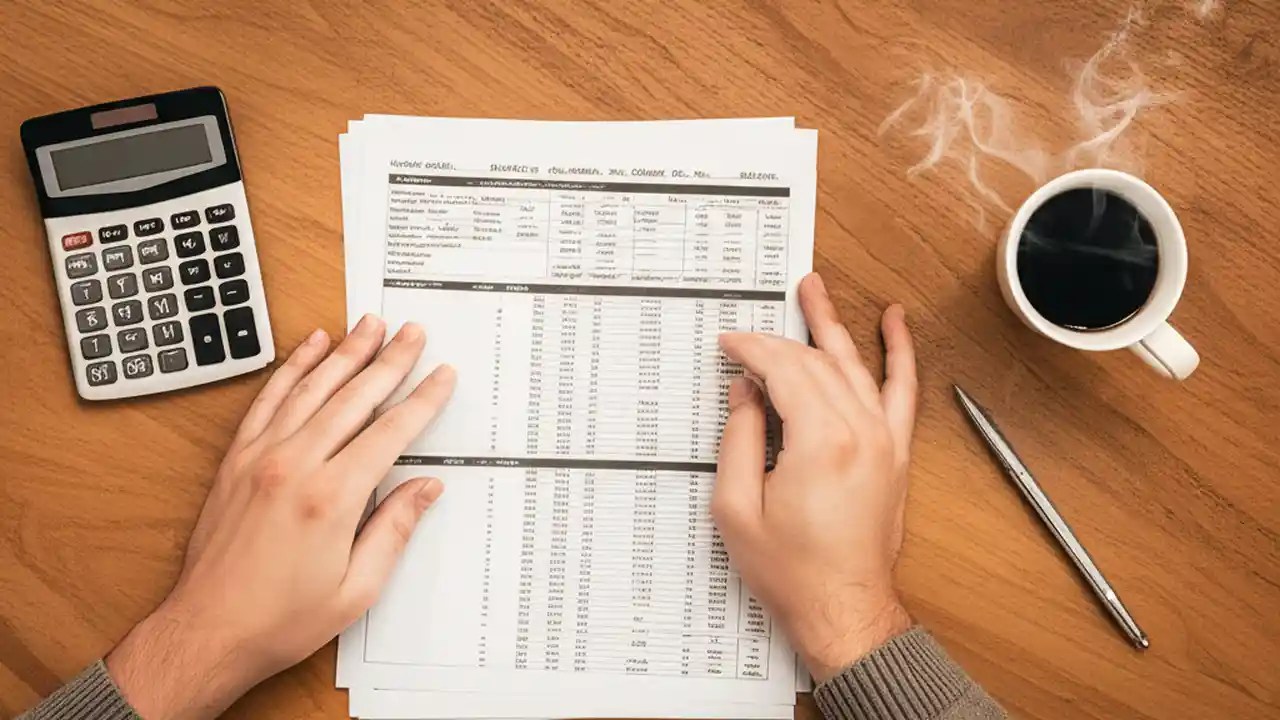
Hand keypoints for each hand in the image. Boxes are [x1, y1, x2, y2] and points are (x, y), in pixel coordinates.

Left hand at [106, 315, 455, 718]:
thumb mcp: (357, 589)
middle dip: (389, 360)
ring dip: (345, 352)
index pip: (390, 433)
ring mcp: (261, 457)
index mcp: (331, 499)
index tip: (441, 376)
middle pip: (354, 397)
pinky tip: (311, 347)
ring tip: (369, 323)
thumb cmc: (280, 619)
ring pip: (312, 388)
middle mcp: (295, 466)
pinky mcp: (236, 460)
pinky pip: (268, 400)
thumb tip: (425, 487)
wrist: (208, 630)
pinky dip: (291, 368)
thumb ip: (393, 530)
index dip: (422, 401)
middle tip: (412, 332)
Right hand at [713, 273, 917, 682]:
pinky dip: (900, 354)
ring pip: (855, 366)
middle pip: (817, 363)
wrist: (844, 609)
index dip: (753, 350)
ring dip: (833, 326)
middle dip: (782, 337)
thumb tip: (747, 394)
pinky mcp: (895, 454)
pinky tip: (894, 324)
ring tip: (817, 291)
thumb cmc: (792, 571)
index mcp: (820, 443)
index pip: (783, 371)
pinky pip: (903, 391)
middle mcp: (860, 433)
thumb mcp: (738, 508)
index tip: (730, 344)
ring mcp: (883, 441)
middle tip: (759, 316)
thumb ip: (740, 440)